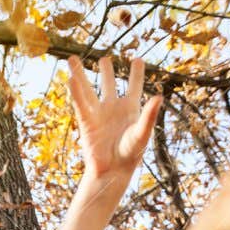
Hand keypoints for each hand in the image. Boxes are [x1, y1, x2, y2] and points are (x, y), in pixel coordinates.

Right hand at [68, 54, 161, 183]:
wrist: (112, 171)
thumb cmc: (131, 154)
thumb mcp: (142, 133)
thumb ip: (149, 115)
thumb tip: (159, 97)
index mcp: (130, 108)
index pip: (134, 85)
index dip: (136, 73)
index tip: (137, 59)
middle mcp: (113, 108)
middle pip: (108, 83)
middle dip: (106, 70)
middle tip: (104, 58)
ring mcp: (98, 113)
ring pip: (89, 88)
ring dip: (80, 74)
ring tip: (72, 58)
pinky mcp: (86, 122)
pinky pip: (80, 103)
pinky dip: (75, 91)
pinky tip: (70, 78)